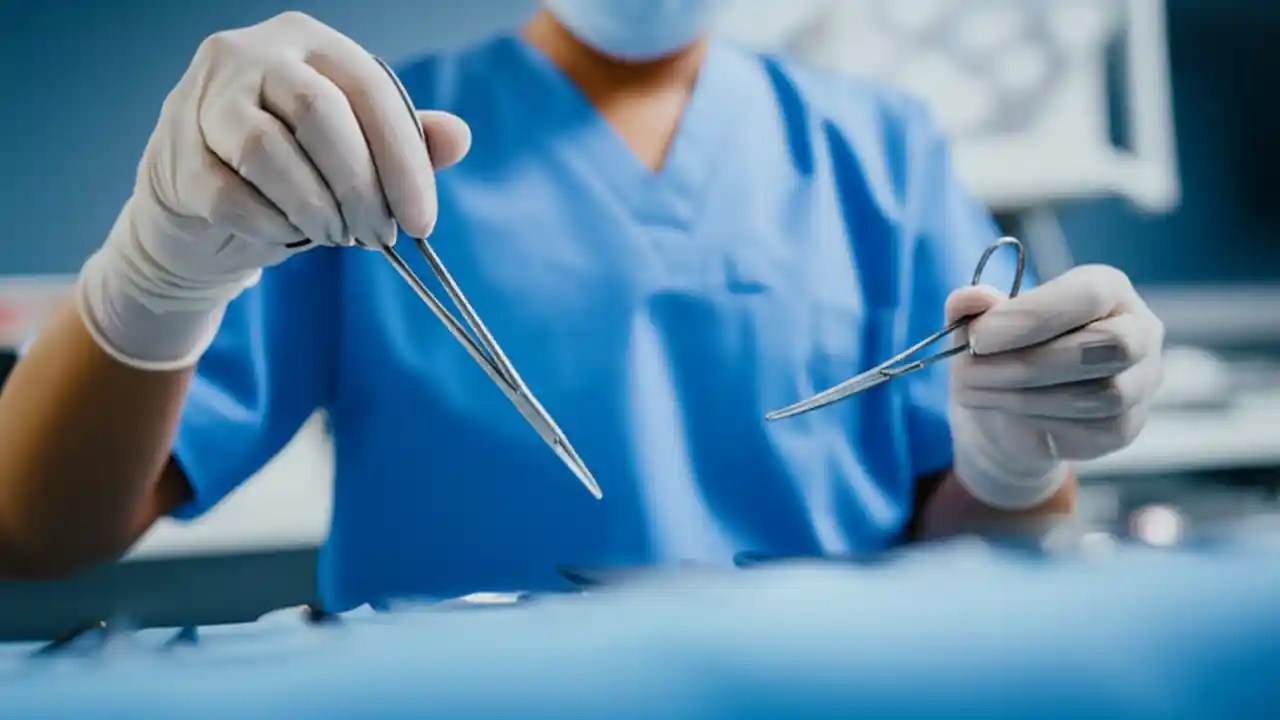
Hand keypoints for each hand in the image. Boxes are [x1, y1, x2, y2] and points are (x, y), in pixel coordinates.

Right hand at [77, 11, 471, 369]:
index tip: (421, 223)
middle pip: (319, 113)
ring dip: (316, 209)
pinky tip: (289, 236)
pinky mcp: (175, 154)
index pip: (370, 90)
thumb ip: (405, 141)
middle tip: (377, 235)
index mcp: (309, 42)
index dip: (404, 161)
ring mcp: (202, 99)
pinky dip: (272, 226)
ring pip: (268, 152)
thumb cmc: (294, 170)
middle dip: (360, 188)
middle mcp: (250, 54)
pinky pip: (230, 196)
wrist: (203, 207)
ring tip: (336, 235)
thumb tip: (458, 138)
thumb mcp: (356, 150)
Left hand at [945, 265, 1164, 509]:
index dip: (1033, 316)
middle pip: (1108, 345)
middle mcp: (1138, 330)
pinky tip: (1004, 410)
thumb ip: (971, 307)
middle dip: (1029, 360)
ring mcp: (1140, 381)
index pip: (1088, 294)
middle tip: (967, 370)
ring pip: (1102, 394)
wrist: (1006, 413)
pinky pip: (1096, 429)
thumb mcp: (975, 325)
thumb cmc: (999, 352)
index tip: (979, 336)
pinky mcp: (1128, 426)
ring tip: (972, 391)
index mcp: (1107, 288)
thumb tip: (969, 298)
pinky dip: (1041, 421)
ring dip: (1025, 395)